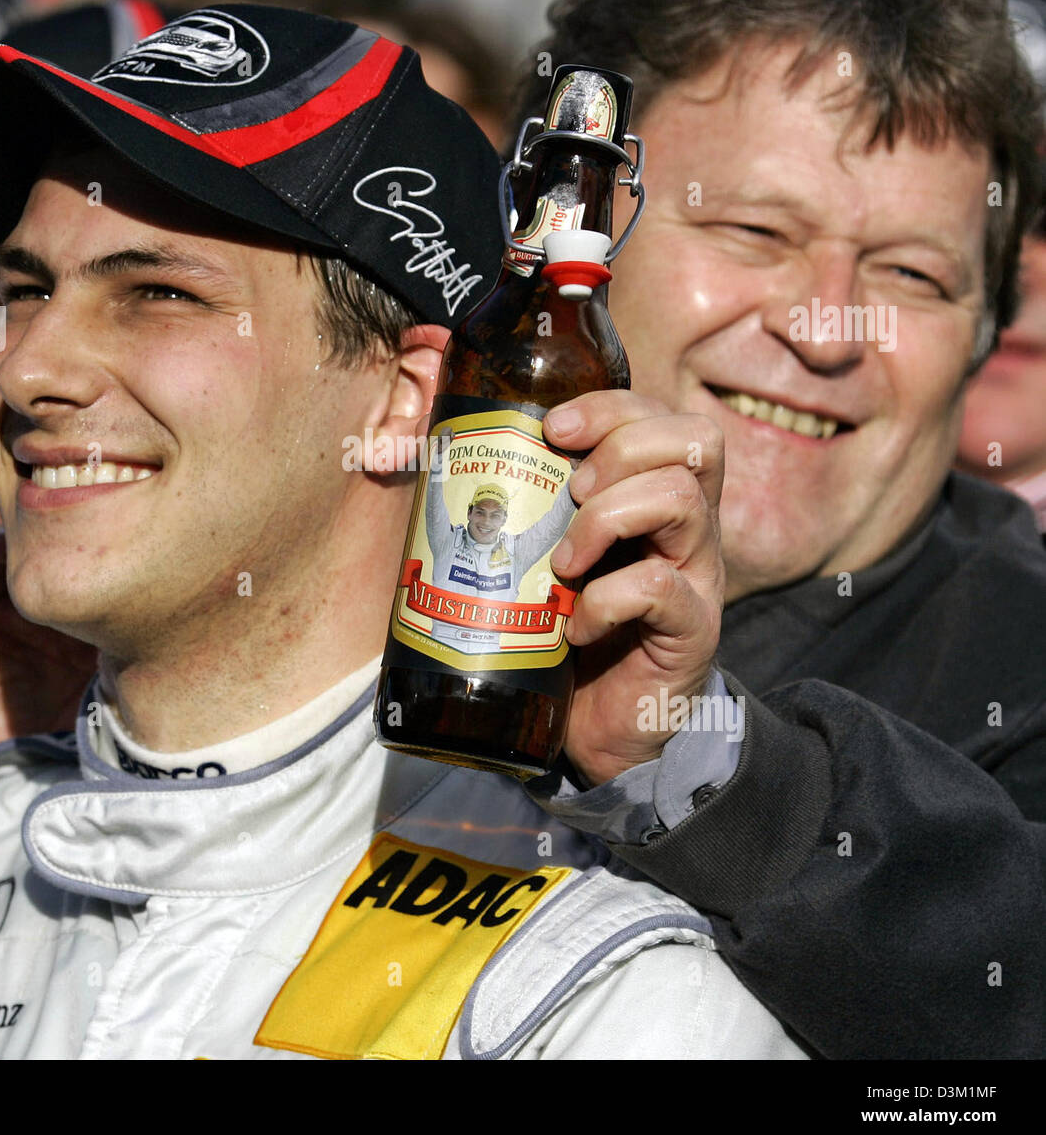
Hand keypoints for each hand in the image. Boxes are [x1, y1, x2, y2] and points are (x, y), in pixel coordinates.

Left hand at [543, 391, 725, 786]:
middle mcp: (688, 527)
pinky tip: (576, 624)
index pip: (661, 418)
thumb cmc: (564, 626)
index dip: (610, 408)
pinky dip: (606, 599)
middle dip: (620, 449)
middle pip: (692, 441)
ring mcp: (699, 577)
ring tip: (564, 562)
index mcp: (655, 495)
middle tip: (570, 491)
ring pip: (680, 501)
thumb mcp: (545, 554)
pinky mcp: (693, 631)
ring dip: (606, 518)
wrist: (596, 726)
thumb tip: (436, 456)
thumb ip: (525, 507)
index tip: (551, 429)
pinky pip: (659, 588)